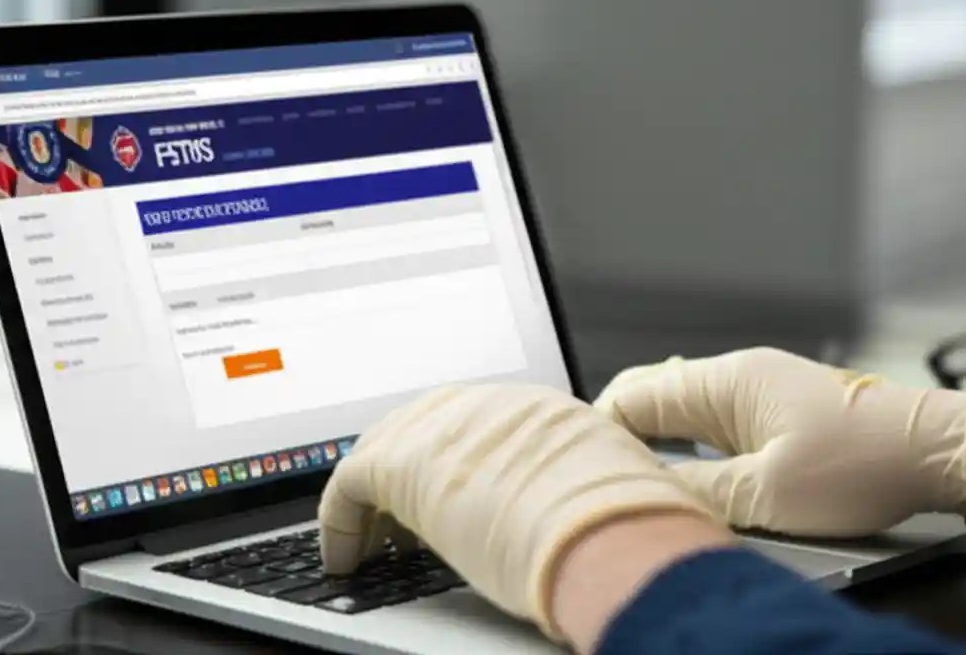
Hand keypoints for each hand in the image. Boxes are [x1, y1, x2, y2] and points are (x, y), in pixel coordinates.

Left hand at [318, 384, 711, 639]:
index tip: (447, 499)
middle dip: (408, 472)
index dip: (456, 466)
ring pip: (385, 450)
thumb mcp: (608, 495)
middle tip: (398, 523)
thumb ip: (585, 493)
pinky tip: (346, 559)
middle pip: (425, 427)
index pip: (480, 427)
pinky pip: (350, 486)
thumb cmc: (623, 528)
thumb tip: (588, 524)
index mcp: (542, 409)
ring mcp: (442, 425)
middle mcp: (488, 405)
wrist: (607, 532)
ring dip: (375, 500)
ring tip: (369, 544)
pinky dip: (342, 524)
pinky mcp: (399, 460)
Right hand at [595, 348, 965, 536]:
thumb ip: (699, 490)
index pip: (633, 394)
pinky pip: (712, 426)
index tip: (586, 467)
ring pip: (681, 413)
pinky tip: (686, 479)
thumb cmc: (865, 461)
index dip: (602, 431)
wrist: (938, 453)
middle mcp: (737, 378)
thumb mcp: (769, 491)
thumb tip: (651, 491)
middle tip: (601, 478)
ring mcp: (757, 395)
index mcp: (727, 382)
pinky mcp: (776, 416)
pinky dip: (689, 450)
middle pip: (652, 398)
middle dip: (622, 436)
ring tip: (638, 483)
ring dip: (657, 445)